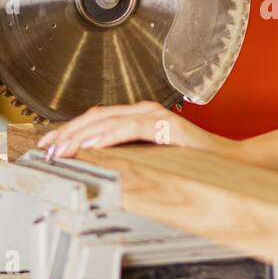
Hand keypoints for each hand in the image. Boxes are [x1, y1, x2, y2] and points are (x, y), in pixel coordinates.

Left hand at [36, 100, 238, 160]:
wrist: (231, 164)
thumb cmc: (195, 164)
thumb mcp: (152, 160)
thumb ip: (129, 157)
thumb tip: (96, 167)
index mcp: (140, 118)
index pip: (97, 119)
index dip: (70, 130)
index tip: (49, 144)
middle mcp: (145, 112)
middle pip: (96, 116)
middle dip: (67, 132)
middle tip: (46, 148)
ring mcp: (156, 116)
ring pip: (107, 120)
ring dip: (80, 134)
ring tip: (61, 148)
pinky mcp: (167, 126)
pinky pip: (130, 129)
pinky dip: (108, 135)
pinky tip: (92, 143)